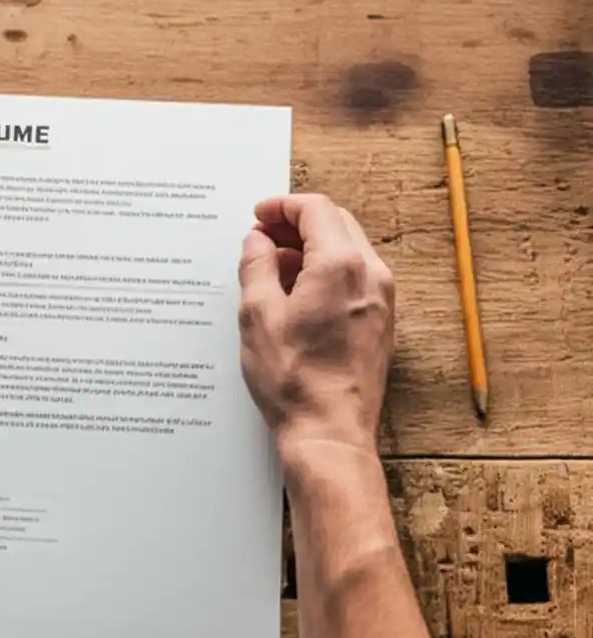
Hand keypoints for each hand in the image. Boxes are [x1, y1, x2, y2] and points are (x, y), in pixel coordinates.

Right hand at [237, 194, 394, 457]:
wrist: (330, 431)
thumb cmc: (295, 380)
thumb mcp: (257, 315)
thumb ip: (256, 266)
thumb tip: (257, 242)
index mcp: (341, 265)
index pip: (315, 209)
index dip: (282, 206)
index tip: (259, 215)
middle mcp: (371, 275)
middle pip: (336, 224)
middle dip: (296, 224)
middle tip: (261, 238)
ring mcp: (382, 299)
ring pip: (347, 250)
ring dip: (310, 248)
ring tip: (272, 270)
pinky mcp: (381, 321)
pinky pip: (354, 277)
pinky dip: (325, 271)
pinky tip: (296, 294)